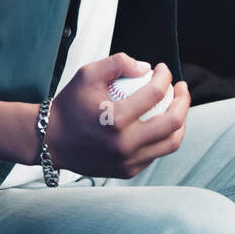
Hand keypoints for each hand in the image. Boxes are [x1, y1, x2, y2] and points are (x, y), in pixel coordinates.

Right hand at [48, 52, 190, 178]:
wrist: (51, 141)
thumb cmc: (70, 105)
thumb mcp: (87, 74)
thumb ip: (117, 62)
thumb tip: (146, 68)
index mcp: (115, 120)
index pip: (155, 94)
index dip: (164, 77)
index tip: (161, 69)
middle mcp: (124, 144)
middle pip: (172, 122)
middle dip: (183, 100)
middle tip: (181, 88)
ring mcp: (128, 161)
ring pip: (171, 142)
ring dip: (180, 121)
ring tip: (177, 106)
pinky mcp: (128, 170)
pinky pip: (156, 153)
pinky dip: (163, 136)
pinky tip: (161, 122)